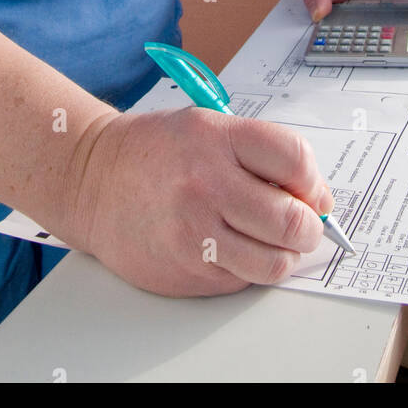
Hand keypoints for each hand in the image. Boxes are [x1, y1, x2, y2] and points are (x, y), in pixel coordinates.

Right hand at [65, 107, 334, 296]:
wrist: (93, 181)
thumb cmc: (154, 152)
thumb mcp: (207, 127)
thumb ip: (260, 154)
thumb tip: (315, 197)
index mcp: (216, 139)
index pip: (294, 160)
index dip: (314, 181)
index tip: (313, 192)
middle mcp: (206, 184)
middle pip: (292, 219)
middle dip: (310, 226)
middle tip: (303, 223)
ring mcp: (195, 232)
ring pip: (274, 262)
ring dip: (284, 254)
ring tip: (271, 240)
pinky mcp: (187, 271)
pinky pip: (243, 280)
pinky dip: (249, 268)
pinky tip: (231, 247)